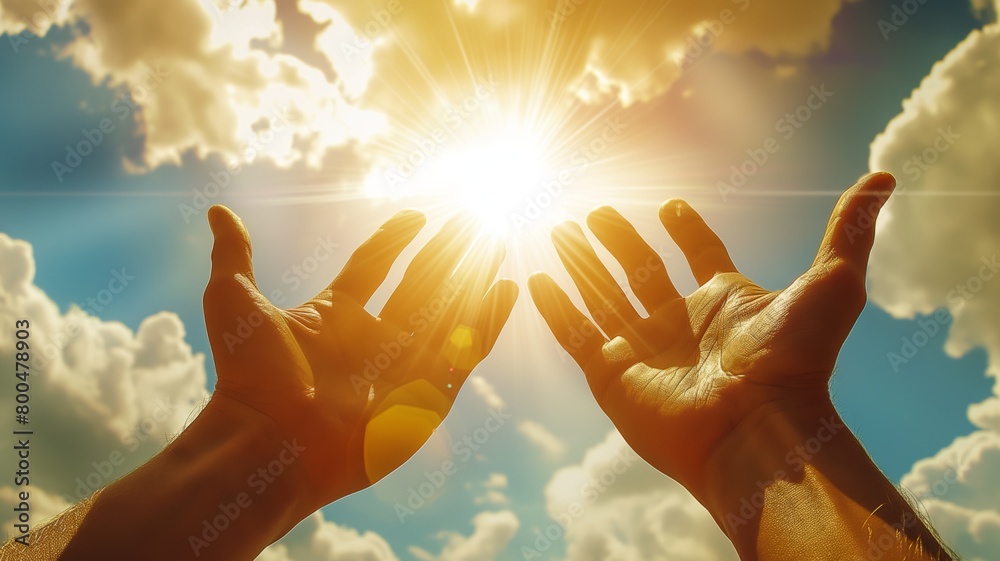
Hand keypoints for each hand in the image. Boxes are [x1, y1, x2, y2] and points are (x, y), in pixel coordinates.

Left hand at [203, 207, 516, 510]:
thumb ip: (234, 254)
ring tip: (497, 243)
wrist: (270, 442)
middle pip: (419, 284)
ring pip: (448, 311)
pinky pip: (465, 354)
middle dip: (446, 251)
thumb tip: (216, 211)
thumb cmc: (251, 377)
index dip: (394, 239)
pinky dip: (488, 323)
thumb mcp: (236, 301)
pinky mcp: (428, 397)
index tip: (417, 215)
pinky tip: (506, 291)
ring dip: (473, 277)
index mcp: (335, 315)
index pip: (373, 266)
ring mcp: (402, 367)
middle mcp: (373, 338)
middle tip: (473, 218)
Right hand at [529, 173, 893, 499]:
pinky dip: (555, 307)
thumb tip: (888, 176)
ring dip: (580, 264)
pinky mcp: (611, 375)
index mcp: (724, 302)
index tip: (670, 206)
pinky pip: (575, 334)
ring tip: (559, 231)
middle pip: (641, 271)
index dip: (686, 229)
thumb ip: (848, 230)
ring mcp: (644, 350)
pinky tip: (535, 278)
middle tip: (592, 212)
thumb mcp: (831, 284)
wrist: (757, 430)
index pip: (698, 255)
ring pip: (603, 295)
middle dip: (618, 240)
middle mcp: (680, 325)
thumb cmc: (795, 362)